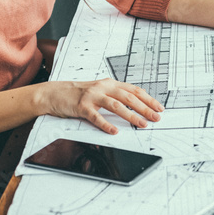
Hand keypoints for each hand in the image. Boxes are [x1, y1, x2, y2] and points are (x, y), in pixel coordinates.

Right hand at [37, 79, 163, 134]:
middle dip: (145, 108)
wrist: (54, 93)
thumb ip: (115, 95)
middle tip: (156, 118)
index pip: (134, 90)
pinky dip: (106, 124)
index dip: (148, 99)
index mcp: (110, 83)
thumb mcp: (100, 90)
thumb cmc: (79, 94)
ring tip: (141, 124)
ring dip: (130, 115)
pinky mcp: (81, 107)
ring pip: (115, 105)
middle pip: (128, 97)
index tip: (159, 108)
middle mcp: (103, 87)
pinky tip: (114, 131)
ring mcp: (92, 96)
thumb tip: (136, 106)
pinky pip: (96, 116)